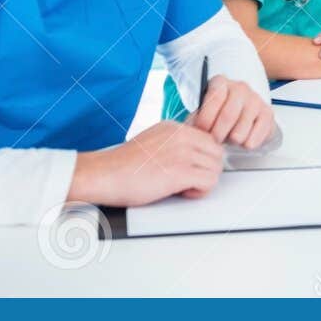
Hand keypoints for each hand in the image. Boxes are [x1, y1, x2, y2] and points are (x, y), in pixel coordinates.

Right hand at [68, 120, 223, 206]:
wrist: (103, 174)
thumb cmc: (122, 165)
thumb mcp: (153, 142)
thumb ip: (174, 143)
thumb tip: (192, 154)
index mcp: (175, 128)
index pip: (210, 140)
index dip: (203, 158)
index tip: (192, 169)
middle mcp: (181, 136)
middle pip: (217, 153)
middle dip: (207, 170)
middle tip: (189, 180)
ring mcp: (182, 152)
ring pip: (216, 168)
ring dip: (203, 181)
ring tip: (183, 187)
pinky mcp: (180, 171)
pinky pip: (209, 181)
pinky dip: (199, 192)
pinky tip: (182, 192)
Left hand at [190, 74, 275, 148]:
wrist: (244, 121)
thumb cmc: (219, 117)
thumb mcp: (204, 115)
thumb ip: (196, 121)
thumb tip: (192, 131)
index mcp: (220, 83)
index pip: (214, 98)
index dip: (205, 119)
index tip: (202, 131)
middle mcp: (240, 87)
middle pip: (228, 116)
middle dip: (218, 134)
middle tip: (215, 141)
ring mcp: (255, 99)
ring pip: (240, 130)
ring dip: (232, 141)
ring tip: (229, 138)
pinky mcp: (267, 113)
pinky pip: (254, 137)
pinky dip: (246, 144)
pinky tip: (243, 139)